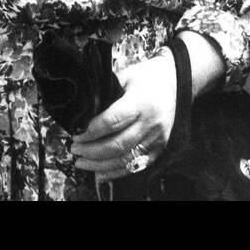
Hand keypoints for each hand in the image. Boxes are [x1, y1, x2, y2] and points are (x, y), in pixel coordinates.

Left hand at [68, 51, 175, 183]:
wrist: (175, 81)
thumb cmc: (146, 77)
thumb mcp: (125, 76)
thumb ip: (106, 91)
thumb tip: (82, 107)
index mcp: (140, 103)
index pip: (113, 121)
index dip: (92, 131)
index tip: (76, 133)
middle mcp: (150, 123)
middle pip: (118, 144)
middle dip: (92, 150)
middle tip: (74, 149)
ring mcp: (156, 138)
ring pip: (126, 159)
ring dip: (100, 164)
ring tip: (81, 162)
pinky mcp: (159, 148)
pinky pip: (137, 165)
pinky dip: (117, 172)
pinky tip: (100, 172)